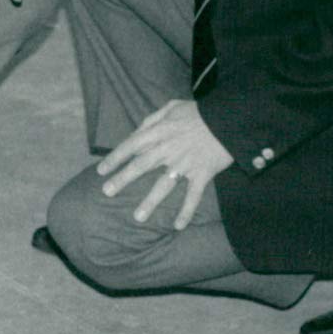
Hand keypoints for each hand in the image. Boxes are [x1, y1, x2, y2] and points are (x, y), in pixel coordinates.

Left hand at [97, 99, 234, 229]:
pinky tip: (178, 226)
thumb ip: (153, 119)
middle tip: (107, 192)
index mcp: (160, 131)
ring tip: (137, 218)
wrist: (231, 118)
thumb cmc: (200, 112)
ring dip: (150, 202)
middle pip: (141, 165)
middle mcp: (169, 148)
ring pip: (164, 185)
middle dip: (122, 180)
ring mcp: (186, 163)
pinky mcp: (203, 173)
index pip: (131, 145)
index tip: (101, 171)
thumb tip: (137, 131)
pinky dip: (186, 211)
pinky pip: (193, 196)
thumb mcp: (173, 106)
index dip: (115, 158)